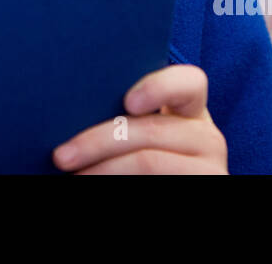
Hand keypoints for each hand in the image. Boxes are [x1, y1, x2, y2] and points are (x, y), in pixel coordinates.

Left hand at [52, 64, 227, 173]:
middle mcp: (206, 137)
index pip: (190, 82)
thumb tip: (71, 103)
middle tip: (61, 156)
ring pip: (148, 162)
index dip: (159, 87)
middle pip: (152, 129)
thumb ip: (122, 114)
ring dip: (102, 169)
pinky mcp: (206, 189)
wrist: (155, 183)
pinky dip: (117, 182)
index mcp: (190, 110)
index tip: (127, 101)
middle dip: (98, 141)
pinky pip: (153, 183)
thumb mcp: (136, 132)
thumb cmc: (134, 155)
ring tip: (72, 175)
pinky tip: (95, 183)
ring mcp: (209, 168)